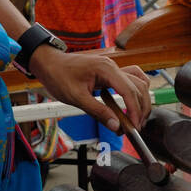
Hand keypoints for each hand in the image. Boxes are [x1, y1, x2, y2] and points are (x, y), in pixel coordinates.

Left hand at [29, 47, 150, 129]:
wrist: (49, 63)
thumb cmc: (59, 76)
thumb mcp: (76, 98)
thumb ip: (98, 111)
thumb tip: (115, 125)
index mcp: (106, 69)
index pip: (129, 90)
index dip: (134, 110)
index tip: (134, 126)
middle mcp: (113, 66)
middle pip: (138, 87)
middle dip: (140, 108)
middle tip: (135, 127)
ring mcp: (112, 68)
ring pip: (138, 82)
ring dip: (141, 100)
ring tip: (136, 118)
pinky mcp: (110, 72)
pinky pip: (130, 79)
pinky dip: (135, 92)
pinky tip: (130, 103)